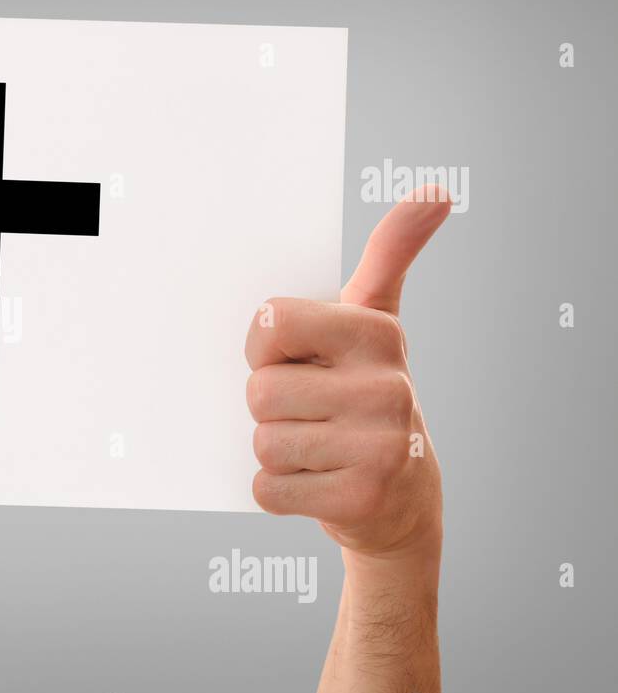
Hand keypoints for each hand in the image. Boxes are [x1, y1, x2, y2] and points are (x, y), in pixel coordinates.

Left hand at [245, 186, 449, 558]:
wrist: (402, 501)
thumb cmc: (367, 398)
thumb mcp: (375, 325)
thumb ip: (389, 256)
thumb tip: (432, 190)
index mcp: (377, 333)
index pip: (269, 323)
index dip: (265, 351)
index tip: (298, 362)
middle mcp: (387, 387)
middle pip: (259, 391)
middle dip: (271, 409)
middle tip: (314, 416)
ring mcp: (379, 447)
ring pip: (262, 441)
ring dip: (277, 452)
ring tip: (320, 450)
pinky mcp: (360, 499)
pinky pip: (266, 489)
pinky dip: (279, 493)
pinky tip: (319, 484)